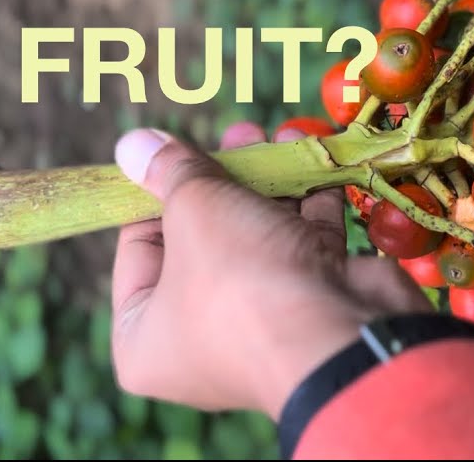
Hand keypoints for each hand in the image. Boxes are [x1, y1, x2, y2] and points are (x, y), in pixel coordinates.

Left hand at [109, 122, 429, 416]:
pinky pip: (301, 245)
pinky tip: (307, 155)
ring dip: (268, 182)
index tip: (175, 149)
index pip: (138, 249)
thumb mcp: (194, 209)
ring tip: (272, 136)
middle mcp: (199, 337)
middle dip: (223, 178)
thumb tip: (133, 143)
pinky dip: (307, 201)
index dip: (157, 191)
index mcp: (144, 337)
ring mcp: (261, 322)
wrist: (340, 336)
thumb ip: (169, 170)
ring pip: (257, 236)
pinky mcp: (311, 304)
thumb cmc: (241, 282)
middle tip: (238, 135)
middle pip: (203, 237)